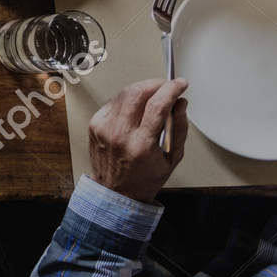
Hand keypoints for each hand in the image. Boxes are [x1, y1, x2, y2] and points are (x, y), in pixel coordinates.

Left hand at [87, 78, 187, 202]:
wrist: (115, 192)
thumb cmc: (144, 179)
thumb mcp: (173, 158)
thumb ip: (179, 128)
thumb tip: (181, 103)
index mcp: (141, 144)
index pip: (158, 105)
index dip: (171, 89)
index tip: (180, 84)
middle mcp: (119, 134)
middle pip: (137, 92)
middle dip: (156, 84)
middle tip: (167, 86)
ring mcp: (104, 128)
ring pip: (124, 93)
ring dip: (142, 88)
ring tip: (154, 95)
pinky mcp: (95, 124)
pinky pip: (114, 102)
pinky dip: (128, 99)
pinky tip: (136, 107)